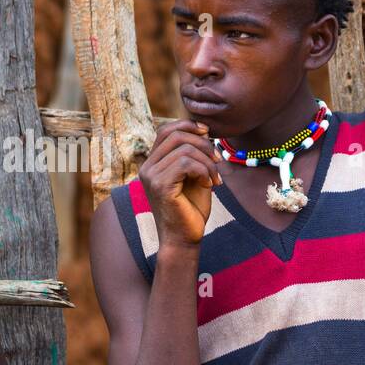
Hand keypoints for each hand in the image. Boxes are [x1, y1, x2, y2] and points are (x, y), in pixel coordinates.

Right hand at [137, 120, 221, 247]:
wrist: (185, 238)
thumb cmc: (190, 209)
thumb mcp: (193, 175)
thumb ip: (192, 154)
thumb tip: (203, 130)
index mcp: (152, 163)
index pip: (166, 130)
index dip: (188, 125)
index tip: (208, 133)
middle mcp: (147, 167)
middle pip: (176, 135)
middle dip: (203, 144)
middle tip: (218, 161)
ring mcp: (151, 176)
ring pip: (185, 149)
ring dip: (208, 162)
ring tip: (215, 179)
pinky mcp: (160, 186)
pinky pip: (187, 164)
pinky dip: (204, 171)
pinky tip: (209, 185)